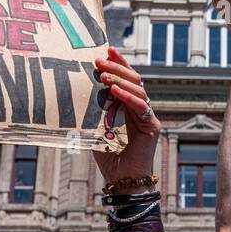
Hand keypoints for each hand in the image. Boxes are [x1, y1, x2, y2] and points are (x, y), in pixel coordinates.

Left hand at [92, 46, 158, 184]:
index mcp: (129, 108)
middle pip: (135, 80)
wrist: (122, 181)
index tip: (107, 49)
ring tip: (104, 74)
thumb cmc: (110, 159)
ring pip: (139, 89)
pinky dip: (127, 97)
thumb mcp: (98, 128)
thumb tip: (78, 91)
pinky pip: (141, 106)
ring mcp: (148, 117)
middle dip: (117, 67)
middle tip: (100, 58)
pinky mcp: (152, 126)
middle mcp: (141, 110)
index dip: (119, 63)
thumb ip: (95, 111)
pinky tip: (114, 90)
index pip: (127, 80)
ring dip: (120, 79)